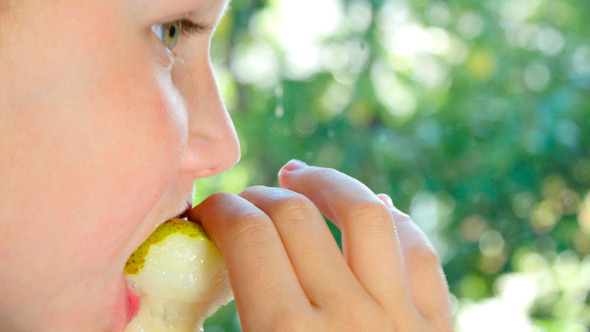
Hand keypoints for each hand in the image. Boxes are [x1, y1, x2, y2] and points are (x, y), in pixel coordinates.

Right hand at [189, 160, 452, 330]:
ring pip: (367, 214)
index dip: (219, 208)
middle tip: (244, 202)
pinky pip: (421, 252)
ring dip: (327, 183)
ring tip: (299, 177)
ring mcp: (401, 319)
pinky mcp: (439, 328)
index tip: (209, 210)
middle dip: (259, 196)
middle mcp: (347, 317)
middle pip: (297, 217)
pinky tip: (376, 208)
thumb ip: (216, 326)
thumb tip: (186, 286)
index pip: (247, 235)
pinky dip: (396, 220)